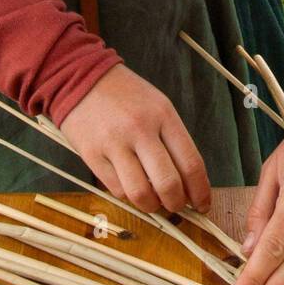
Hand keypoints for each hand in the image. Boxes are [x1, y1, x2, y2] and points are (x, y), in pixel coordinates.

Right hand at [60, 64, 210, 217]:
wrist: (80, 77)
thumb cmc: (126, 95)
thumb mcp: (158, 106)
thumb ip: (173, 141)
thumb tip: (187, 183)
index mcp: (164, 115)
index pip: (191, 163)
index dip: (201, 192)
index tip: (203, 205)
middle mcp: (141, 129)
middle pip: (168, 184)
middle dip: (177, 204)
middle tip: (176, 207)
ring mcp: (114, 143)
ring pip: (141, 194)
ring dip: (151, 206)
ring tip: (153, 201)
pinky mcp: (91, 155)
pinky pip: (116, 190)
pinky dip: (128, 196)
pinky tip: (131, 187)